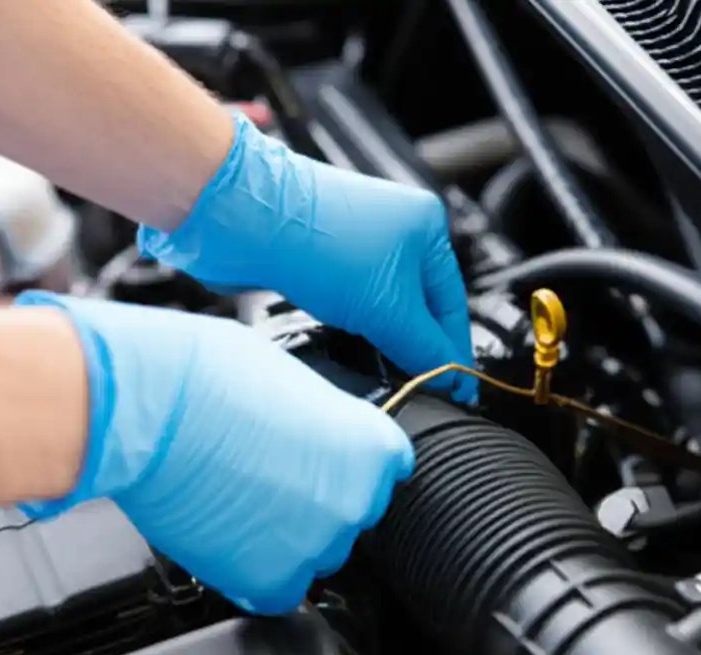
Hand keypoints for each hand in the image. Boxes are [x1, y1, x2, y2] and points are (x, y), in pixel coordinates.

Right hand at [14, 291, 413, 614]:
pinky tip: (229, 534)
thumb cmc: (205, 376)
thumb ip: (323, 418)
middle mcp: (357, 501)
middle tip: (266, 476)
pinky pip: (277, 590)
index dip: (349, 465)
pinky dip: (254, 571)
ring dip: (286, 536)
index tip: (324, 461)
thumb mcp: (291, 378)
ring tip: (238, 499)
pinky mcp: (270, 581)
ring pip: (314, 554)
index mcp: (372, 445)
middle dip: (316, 500)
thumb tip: (316, 433)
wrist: (148, 408)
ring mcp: (316, 546)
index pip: (387, 469)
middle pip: (352, 514)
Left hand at [138, 113, 477, 402]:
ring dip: (382, 336)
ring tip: (385, 370)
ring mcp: (354, 243)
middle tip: (421, 388)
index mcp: (424, 225)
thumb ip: (423, 347)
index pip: (451, 303)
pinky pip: (348, 303)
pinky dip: (352, 325)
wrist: (242, 219)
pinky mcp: (319, 259)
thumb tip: (451, 377)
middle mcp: (392, 230)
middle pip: (417, 305)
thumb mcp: (387, 307)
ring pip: (380, 306)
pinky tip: (350, 344)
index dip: (453, 351)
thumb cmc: (314, 239)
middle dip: (416, 345)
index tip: (458, 389)